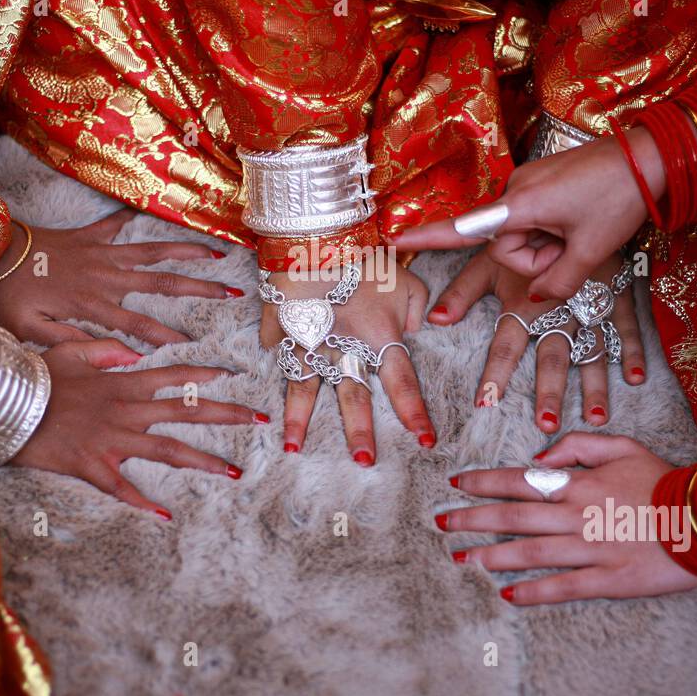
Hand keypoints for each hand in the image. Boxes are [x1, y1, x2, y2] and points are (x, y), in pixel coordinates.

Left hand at [0, 209, 238, 348]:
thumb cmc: (7, 298)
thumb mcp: (31, 332)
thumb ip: (71, 344)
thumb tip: (113, 357)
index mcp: (92, 304)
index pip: (138, 324)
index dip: (166, 336)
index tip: (194, 346)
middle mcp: (105, 276)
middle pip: (161, 282)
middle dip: (199, 288)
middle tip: (231, 291)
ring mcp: (100, 253)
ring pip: (151, 251)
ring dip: (185, 250)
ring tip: (215, 252)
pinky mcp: (89, 236)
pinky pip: (115, 224)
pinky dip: (131, 216)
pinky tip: (149, 208)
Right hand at [13, 338, 266, 518]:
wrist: (1, 405)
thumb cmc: (33, 377)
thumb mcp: (70, 351)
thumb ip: (105, 349)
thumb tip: (135, 351)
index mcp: (122, 382)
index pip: (175, 376)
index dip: (206, 375)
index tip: (235, 374)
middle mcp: (126, 410)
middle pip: (186, 412)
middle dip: (227, 415)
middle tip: (259, 420)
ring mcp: (112, 440)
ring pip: (168, 451)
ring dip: (205, 462)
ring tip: (236, 474)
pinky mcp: (93, 467)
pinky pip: (123, 488)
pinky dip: (144, 502)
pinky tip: (165, 515)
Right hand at [260, 257, 433, 462]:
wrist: (320, 233)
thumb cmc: (368, 255)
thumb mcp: (407, 279)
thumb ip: (419, 309)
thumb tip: (416, 330)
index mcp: (381, 338)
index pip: (402, 386)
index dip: (415, 416)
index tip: (426, 442)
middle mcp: (345, 348)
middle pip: (354, 398)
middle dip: (359, 433)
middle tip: (363, 462)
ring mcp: (309, 341)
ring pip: (304, 389)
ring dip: (298, 421)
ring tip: (293, 449)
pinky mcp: (281, 328)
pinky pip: (278, 350)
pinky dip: (276, 357)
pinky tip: (270, 381)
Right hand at [391, 130, 664, 300]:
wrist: (648, 157)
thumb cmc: (619, 200)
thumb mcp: (592, 251)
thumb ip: (558, 282)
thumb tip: (534, 296)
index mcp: (521, 205)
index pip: (465, 228)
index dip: (427, 237)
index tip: (391, 238)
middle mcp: (515, 189)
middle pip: (506, 244)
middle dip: (537, 257)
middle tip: (574, 247)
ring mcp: (527, 183)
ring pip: (522, 233)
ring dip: (549, 243)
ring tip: (582, 228)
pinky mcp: (540, 182)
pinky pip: (534, 218)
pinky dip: (553, 228)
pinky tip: (579, 218)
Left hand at [429, 251, 645, 430]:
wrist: (571, 202)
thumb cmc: (523, 238)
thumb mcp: (488, 262)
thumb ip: (462, 292)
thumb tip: (435, 319)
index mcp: (524, 303)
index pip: (506, 344)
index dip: (495, 373)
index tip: (486, 404)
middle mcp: (557, 310)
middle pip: (552, 356)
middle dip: (549, 390)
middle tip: (545, 424)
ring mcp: (589, 304)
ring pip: (591, 349)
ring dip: (594, 384)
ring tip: (595, 418)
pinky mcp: (616, 295)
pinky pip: (626, 325)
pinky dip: (633, 351)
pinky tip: (637, 378)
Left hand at [439, 432, 696, 604]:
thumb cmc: (665, 479)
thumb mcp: (623, 445)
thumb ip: (577, 445)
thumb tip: (539, 457)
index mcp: (579, 482)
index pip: (519, 480)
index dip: (483, 482)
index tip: (456, 484)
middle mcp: (577, 514)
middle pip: (514, 517)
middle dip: (473, 520)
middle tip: (443, 525)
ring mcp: (590, 548)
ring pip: (530, 553)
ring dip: (492, 556)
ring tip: (462, 560)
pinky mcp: (607, 578)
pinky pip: (563, 586)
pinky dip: (533, 592)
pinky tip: (507, 595)